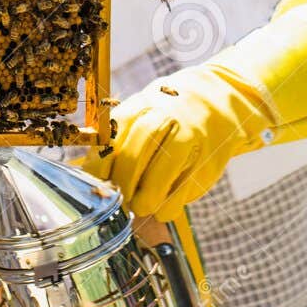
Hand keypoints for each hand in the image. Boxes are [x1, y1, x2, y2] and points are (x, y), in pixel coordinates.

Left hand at [80, 69, 272, 221]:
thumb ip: (117, 137)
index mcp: (140, 107)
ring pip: (160, 180)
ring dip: (146, 201)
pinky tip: (165, 206)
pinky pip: (183, 193)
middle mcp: (165, 120)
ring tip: (142, 206)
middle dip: (123, 187)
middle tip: (121, 200)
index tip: (97, 186)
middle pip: (134, 159)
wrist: (218, 100)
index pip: (112, 139)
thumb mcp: (141, 111)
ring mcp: (190, 140)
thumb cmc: (167, 113)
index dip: (100, 168)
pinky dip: (170, 206)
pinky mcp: (209, 160)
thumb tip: (88, 174)